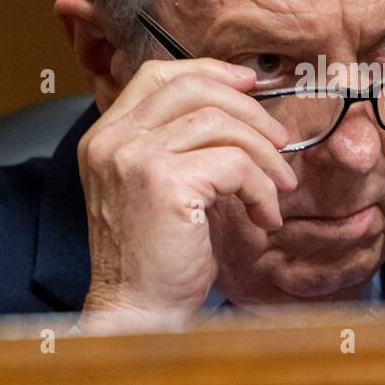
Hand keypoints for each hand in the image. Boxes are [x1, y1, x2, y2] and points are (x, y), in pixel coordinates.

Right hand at [75, 58, 296, 332]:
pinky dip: (261, 189)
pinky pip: (235, 164)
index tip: (251, 84)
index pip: (157, 75)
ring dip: (263, 155)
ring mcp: (135, 158)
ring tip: (276, 188)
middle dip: (248, 110)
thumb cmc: (155, 258)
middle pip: (193, 88)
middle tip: (279, 143)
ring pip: (221, 124)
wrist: (138, 313)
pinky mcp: (166, 183)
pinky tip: (264, 216)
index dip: (209, 72)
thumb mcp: (157, 187)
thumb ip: (175, 145)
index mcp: (105, 137)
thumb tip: (236, 104)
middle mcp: (113, 140)